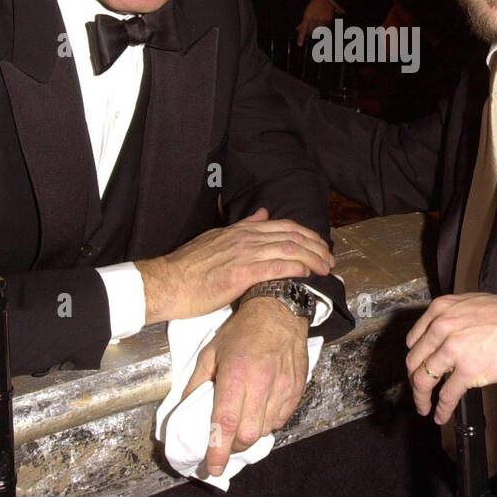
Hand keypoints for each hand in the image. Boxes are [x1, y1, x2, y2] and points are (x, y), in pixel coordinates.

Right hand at [135, 207, 332, 323]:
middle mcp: (246, 238)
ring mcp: (245, 254)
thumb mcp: (216, 238)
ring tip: (325, 268)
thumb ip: (242, 227)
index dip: (305, 234)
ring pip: (288, 250)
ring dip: (312, 258)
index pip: (283, 226)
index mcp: (241, 230)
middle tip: (329, 258)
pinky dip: (296, 268)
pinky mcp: (242, 273)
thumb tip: (262, 214)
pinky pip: (277, 267)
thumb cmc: (188, 267)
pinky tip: (307, 274)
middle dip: (315, 246)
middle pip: (291, 236)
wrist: (167, 282)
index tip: (319, 244)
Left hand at [182, 297, 309, 475]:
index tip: (212, 466)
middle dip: (235, 444)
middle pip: (248, 434)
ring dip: (251, 433)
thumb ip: (198, 382)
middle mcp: (261, 383)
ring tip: (244, 420)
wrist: (279, 312)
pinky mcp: (296, 389)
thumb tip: (186, 408)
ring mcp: (282, 387)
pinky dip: (268, 422)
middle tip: (226, 440)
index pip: (226, 423)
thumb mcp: (211, 351)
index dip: (218, 450)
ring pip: (265, 430)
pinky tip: (260, 409)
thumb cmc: (242, 330)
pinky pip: (281, 419)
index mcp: (236, 374)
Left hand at [295, 0, 337, 46]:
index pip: (303, 29)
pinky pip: (324, 29)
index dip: (301, 37)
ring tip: (317, 23)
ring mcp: (322, 21)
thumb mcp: (306, 12)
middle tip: (311, 27)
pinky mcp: (328, 21)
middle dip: (309, 32)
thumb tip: (297, 29)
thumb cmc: (314, 5)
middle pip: (310, 32)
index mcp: (307, 17)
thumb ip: (302, 22)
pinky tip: (322, 22)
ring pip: (317, 31)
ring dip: (316, 30)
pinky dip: (322, 28)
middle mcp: (315, 19)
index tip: (299, 44)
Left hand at [405, 293, 496, 424]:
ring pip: (424, 379)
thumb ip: (454, 318)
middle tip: (418, 391)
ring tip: (424, 407)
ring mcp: (453, 348)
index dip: (415, 357)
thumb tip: (445, 339)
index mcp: (442, 309)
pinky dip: (442, 409)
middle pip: (415, 360)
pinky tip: (441, 415)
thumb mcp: (474, 304)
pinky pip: (446, 395)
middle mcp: (442, 326)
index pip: (415, 339)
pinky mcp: (467, 370)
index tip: (417, 367)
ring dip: (421, 397)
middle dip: (414, 380)